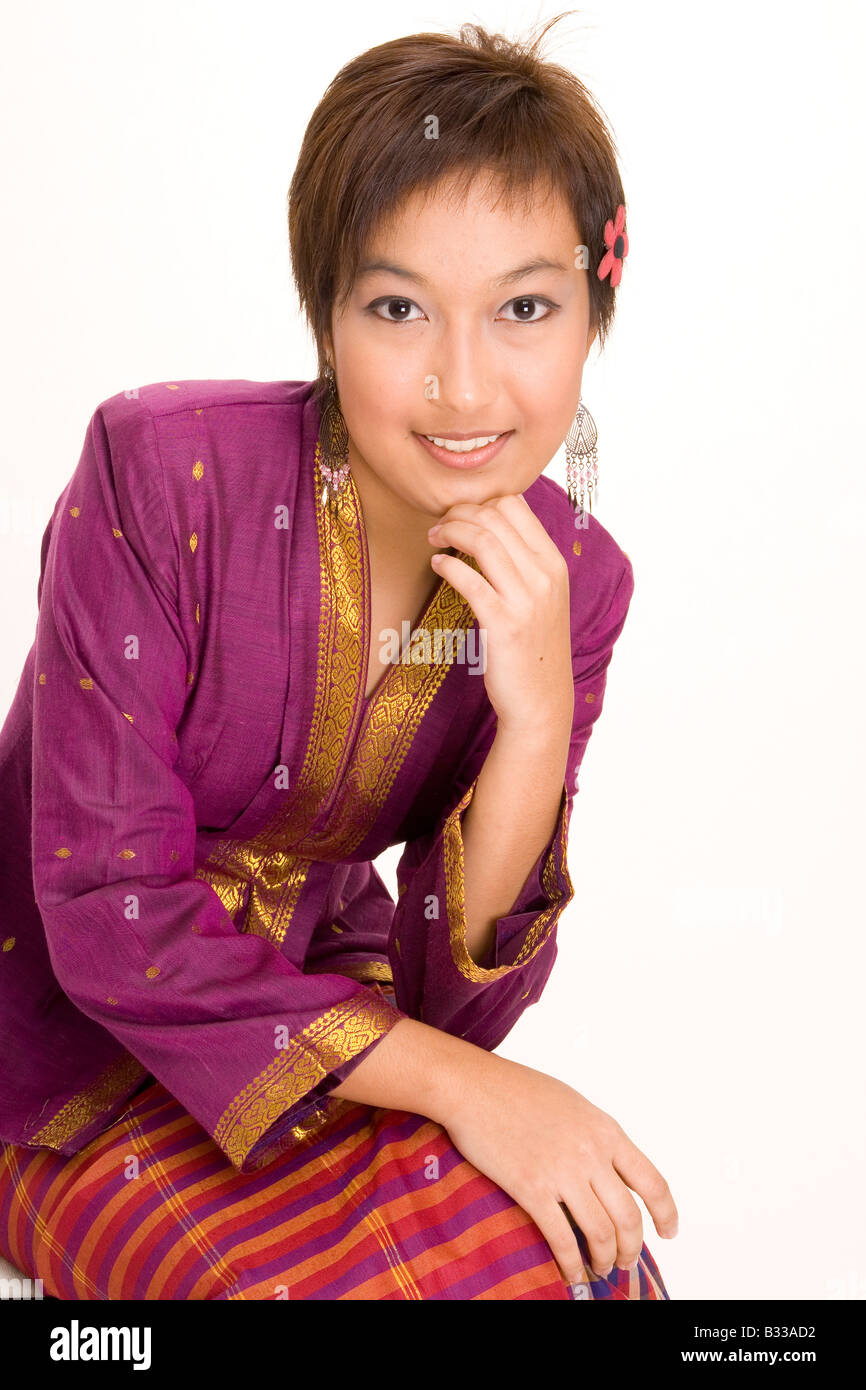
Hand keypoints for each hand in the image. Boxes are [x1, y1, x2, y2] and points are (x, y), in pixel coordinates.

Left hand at [427, 494, 572, 734]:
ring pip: (482, 540)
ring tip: (433, 538)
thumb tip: (488, 528)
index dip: (480, 500)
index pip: (516, 505)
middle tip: (439, 525)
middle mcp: (545, 576)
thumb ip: (523, 563)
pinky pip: (469, 580)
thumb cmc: (534, 648)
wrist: (541, 701)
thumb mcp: (543, 598)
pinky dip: (448, 565)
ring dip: (449, 531)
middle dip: (458, 512)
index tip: (460, 514)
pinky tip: (437, 565)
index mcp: (554, 564)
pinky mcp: (503, 624)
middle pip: (495, 516)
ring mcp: (526, 600)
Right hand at [441, 1051, 678, 1285]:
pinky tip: (571, 1273)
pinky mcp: (531, 1188)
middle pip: (629, 1217)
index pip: (652, 1182)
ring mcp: (562, 1172)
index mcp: (606, 1131)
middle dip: (631, 1249)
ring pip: (601, 1233)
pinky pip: (562, 1239)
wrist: (474, 1086)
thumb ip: (596, 1137)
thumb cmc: (518, 1090)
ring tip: (598, 1268)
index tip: (668, 1232)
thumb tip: (610, 1170)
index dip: (666, 1214)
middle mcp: (591, 1153)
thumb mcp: (573, 1105)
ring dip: (604, 1260)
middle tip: (624, 1261)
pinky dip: (571, 1264)